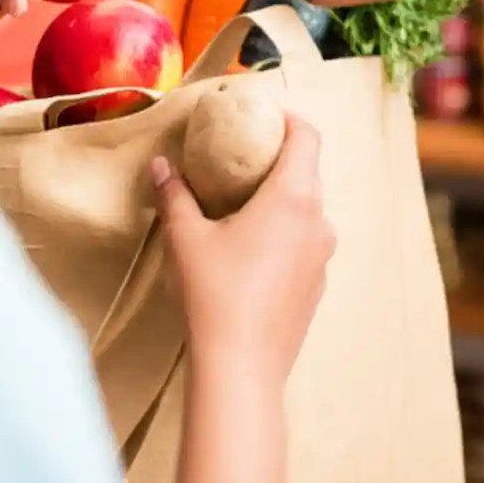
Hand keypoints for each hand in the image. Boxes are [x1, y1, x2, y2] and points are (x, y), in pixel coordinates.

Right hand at [150, 115, 333, 376]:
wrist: (241, 366)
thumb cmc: (214, 292)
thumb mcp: (186, 238)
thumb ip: (175, 195)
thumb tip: (160, 166)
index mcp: (294, 197)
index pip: (308, 138)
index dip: (290, 119)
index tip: (263, 116)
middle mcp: (318, 221)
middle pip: (308, 172)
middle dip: (278, 160)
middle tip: (241, 159)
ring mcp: (322, 256)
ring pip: (307, 211)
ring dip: (280, 199)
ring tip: (242, 206)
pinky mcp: (317, 285)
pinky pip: (305, 243)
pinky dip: (284, 233)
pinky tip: (251, 251)